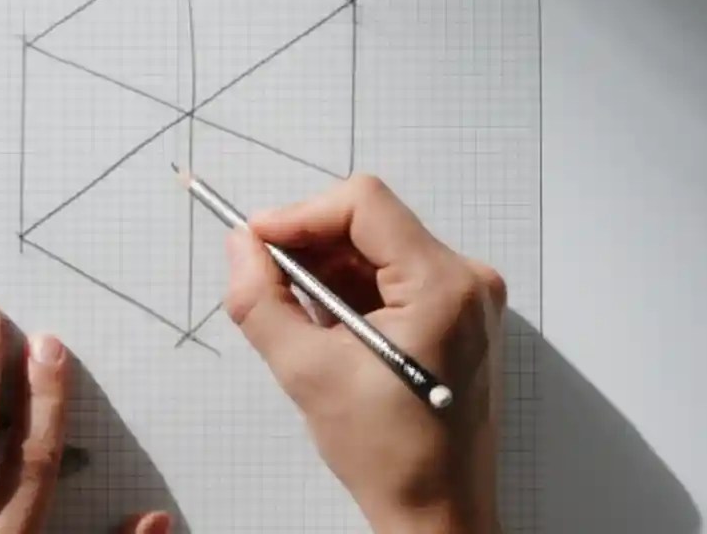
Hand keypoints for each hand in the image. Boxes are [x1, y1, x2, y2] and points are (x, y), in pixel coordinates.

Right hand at [224, 175, 505, 533]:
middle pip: (369, 224)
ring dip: (327, 272)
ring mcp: (466, 297)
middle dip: (309, 247)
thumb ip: (262, 300)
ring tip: (299, 320)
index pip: (363, 204)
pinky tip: (329, 330)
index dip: (301, 214)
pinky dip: (351, 291)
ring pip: (377, 249)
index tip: (256, 242)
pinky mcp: (457, 315)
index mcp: (443, 285)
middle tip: (265, 282)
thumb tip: (239, 245)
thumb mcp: (307, 373)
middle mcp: (466, 279)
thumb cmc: (388, 454)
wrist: (438, 513)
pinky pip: (392, 276)